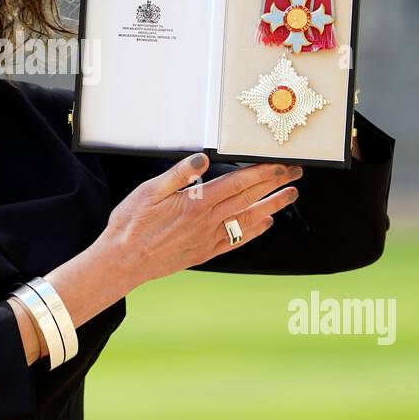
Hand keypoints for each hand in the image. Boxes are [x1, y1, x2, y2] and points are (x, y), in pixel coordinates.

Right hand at [102, 153, 302, 289]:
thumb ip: (179, 174)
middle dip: (274, 185)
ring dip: (272, 207)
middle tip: (294, 175)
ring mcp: (208, 239)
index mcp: (196, 204)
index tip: (280, 165)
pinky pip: (236, 240)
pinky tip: (265, 224)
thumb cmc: (131, 224)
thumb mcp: (149, 190)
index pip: (238, 184)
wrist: (124, 260)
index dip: (262, 173)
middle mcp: (207, 222)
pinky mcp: (205, 252)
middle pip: (248, 199)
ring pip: (248, 220)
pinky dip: (253, 231)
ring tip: (290, 197)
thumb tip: (202, 159)